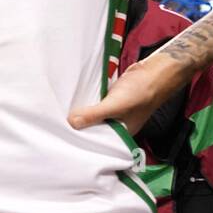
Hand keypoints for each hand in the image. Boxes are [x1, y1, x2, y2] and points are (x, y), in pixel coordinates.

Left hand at [68, 53, 187, 134]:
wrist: (156, 70)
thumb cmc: (142, 91)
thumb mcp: (116, 105)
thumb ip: (94, 114)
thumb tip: (72, 123)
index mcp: (121, 134)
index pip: (97, 143)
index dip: (81, 141)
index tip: (62, 138)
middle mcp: (117, 125)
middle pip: (93, 129)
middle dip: (78, 127)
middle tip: (56, 126)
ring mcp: (114, 112)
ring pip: (93, 116)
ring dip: (81, 114)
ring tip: (59, 115)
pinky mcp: (111, 99)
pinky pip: (95, 104)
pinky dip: (86, 103)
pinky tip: (72, 102)